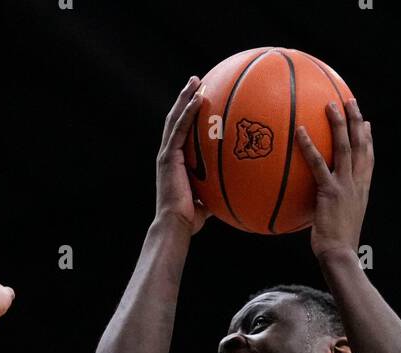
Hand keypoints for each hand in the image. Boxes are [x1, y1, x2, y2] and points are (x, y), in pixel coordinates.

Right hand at [155, 77, 210, 235]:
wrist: (175, 224)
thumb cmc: (190, 219)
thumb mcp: (206, 201)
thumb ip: (215, 191)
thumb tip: (233, 192)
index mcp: (175, 161)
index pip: (180, 132)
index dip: (187, 114)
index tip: (199, 99)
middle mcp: (168, 154)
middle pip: (176, 118)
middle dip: (185, 98)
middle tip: (196, 81)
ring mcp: (167, 154)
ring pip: (175, 118)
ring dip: (185, 98)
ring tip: (195, 81)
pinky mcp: (168, 157)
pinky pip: (180, 129)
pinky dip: (188, 112)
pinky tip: (198, 99)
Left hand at [296, 100, 373, 259]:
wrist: (340, 255)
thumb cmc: (338, 245)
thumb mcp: (341, 222)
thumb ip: (335, 207)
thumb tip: (323, 205)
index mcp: (362, 190)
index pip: (368, 159)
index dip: (368, 139)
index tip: (367, 124)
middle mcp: (357, 184)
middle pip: (360, 145)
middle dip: (356, 121)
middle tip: (350, 101)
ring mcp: (345, 186)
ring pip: (344, 148)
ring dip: (339, 124)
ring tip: (331, 104)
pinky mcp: (330, 192)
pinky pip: (318, 164)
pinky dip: (309, 146)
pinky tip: (299, 131)